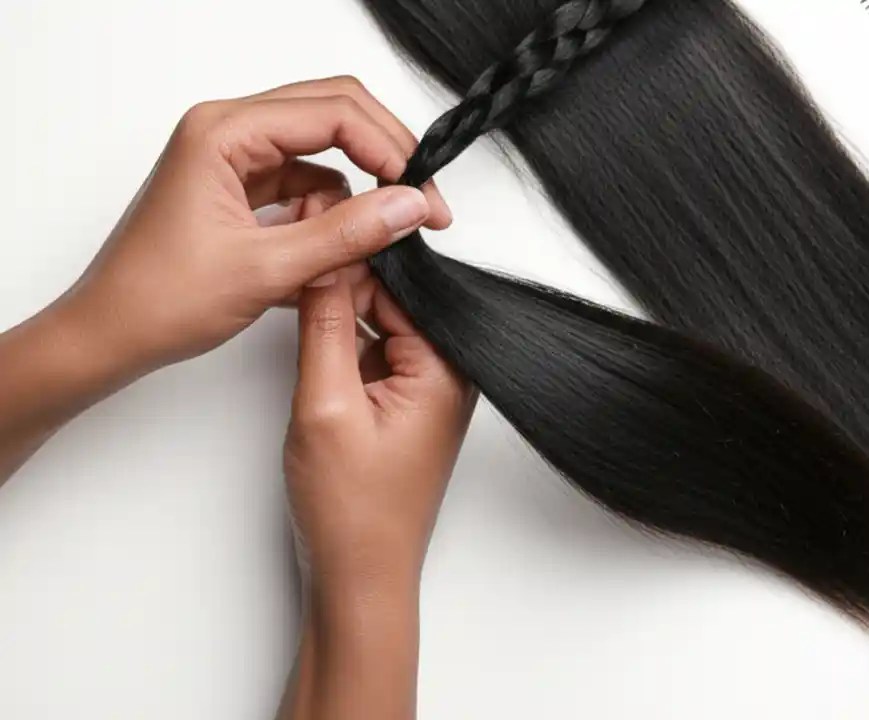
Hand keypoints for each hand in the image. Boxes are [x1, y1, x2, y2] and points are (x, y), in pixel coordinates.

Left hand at [58, 76, 450, 374]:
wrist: (109, 337)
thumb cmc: (159, 301)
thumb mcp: (268, 269)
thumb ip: (347, 234)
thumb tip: (409, 205)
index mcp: (223, 132)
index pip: (333, 112)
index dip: (389, 150)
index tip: (420, 198)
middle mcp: (228, 132)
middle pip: (334, 115)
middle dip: (384, 158)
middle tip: (421, 207)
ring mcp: (234, 160)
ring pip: (324, 154)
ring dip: (356, 196)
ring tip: (375, 246)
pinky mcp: (241, 191)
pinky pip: (306, 185)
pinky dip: (331, 216)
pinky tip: (341, 256)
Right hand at [277, 273, 472, 719]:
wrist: (360, 576)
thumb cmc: (355, 509)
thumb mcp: (326, 404)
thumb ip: (325, 324)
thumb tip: (325, 262)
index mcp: (448, 367)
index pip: (400, 285)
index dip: (351, 264)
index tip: (309, 249)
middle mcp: (451, 374)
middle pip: (394, 302)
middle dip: (345, 292)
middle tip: (296, 288)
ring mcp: (431, 392)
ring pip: (380, 328)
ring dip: (342, 325)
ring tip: (304, 333)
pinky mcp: (409, 409)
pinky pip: (377, 359)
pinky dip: (345, 355)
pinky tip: (319, 372)